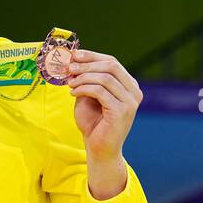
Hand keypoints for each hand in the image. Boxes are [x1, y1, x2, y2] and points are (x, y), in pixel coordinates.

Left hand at [66, 49, 141, 198]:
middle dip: (86, 64)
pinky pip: (100, 91)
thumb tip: (73, 62)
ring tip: (69, 84)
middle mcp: (133, 91)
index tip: (73, 55)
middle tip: (68, 68)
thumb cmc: (93, 122)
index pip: (112, 62)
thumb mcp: (87, 96)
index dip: (92, 56)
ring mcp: (130, 101)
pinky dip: (84, 89)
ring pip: (105, 78)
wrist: (99, 148)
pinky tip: (73, 93)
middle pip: (111, 66)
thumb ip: (85, 80)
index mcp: (128, 85)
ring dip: (82, 78)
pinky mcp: (122, 110)